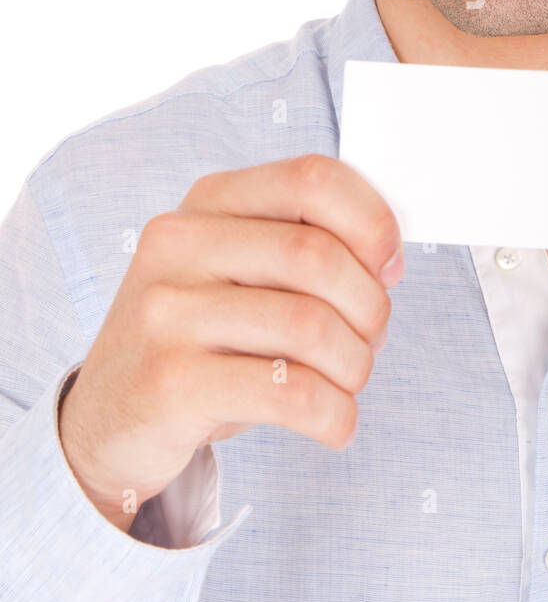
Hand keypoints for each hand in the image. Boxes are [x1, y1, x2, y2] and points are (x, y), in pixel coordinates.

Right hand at [58, 155, 401, 531]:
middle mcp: (179, 243)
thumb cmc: (199, 341)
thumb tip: (388, 254)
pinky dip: (334, 414)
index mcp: (208, 201)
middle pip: (318, 257)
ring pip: (310, 327)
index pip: (313, 178)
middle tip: (368, 339)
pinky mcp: (169, 383)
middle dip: (369, 307)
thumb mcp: (238, 272)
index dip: (372, 221)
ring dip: (354, 365)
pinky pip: (289, 392)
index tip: (389, 266)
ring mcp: (167, 312)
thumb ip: (303, 245)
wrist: (105, 421)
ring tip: (346, 382)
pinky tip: (333, 423)